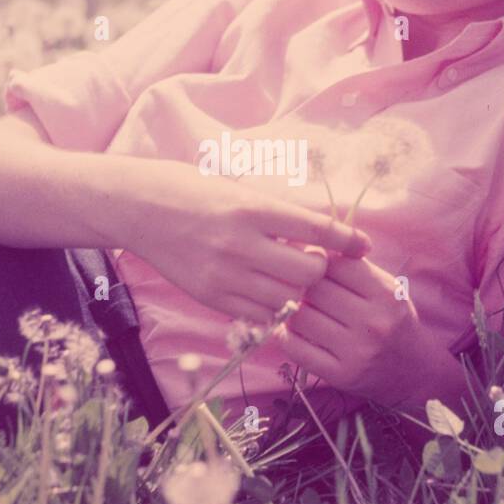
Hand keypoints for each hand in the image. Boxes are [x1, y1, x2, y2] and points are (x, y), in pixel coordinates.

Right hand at [125, 160, 372, 321]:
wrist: (140, 207)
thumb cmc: (193, 190)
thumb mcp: (239, 190)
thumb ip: (276, 215)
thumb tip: (320, 235)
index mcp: (252, 208)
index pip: (315, 227)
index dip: (346, 239)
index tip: (363, 245)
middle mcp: (241, 243)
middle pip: (308, 271)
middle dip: (317, 269)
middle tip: (309, 260)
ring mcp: (225, 274)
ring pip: (287, 297)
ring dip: (296, 290)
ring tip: (286, 276)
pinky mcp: (211, 297)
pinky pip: (260, 314)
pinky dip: (272, 306)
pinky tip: (265, 291)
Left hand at [274, 250, 437, 406]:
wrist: (413, 371)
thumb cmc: (392, 320)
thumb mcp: (385, 287)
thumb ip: (353, 266)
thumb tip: (308, 245)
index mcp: (387, 294)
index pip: (336, 263)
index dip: (318, 260)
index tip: (314, 266)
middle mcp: (375, 322)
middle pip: (315, 289)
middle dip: (303, 285)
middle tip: (301, 288)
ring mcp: (358, 351)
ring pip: (301, 317)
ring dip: (291, 310)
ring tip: (296, 309)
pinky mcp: (342, 375)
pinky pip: (296, 348)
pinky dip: (286, 337)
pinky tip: (292, 331)